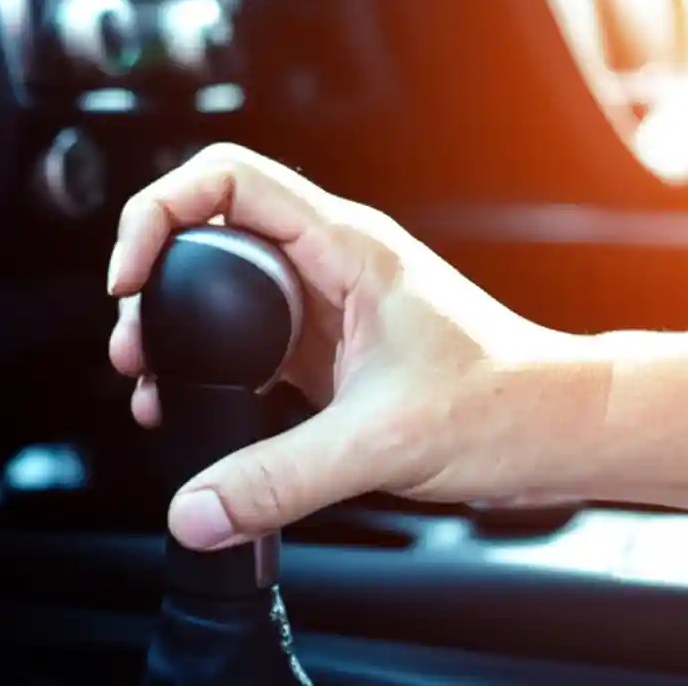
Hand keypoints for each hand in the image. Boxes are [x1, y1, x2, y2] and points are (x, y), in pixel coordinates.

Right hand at [108, 144, 604, 549]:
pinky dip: (213, 369)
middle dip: (155, 280)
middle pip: (212, 234)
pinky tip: (198, 408)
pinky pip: (251, 343)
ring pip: (227, 292)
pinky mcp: (330, 351)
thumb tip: (196, 509)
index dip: (161, 211)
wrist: (555, 427)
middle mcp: (332, 264)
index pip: (230, 179)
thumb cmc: (504, 403)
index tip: (131, 275)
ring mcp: (329, 307)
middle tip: (133, 344)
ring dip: (180, 330)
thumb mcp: (380, 441)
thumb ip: (280, 479)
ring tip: (151, 381)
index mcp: (347, 247)